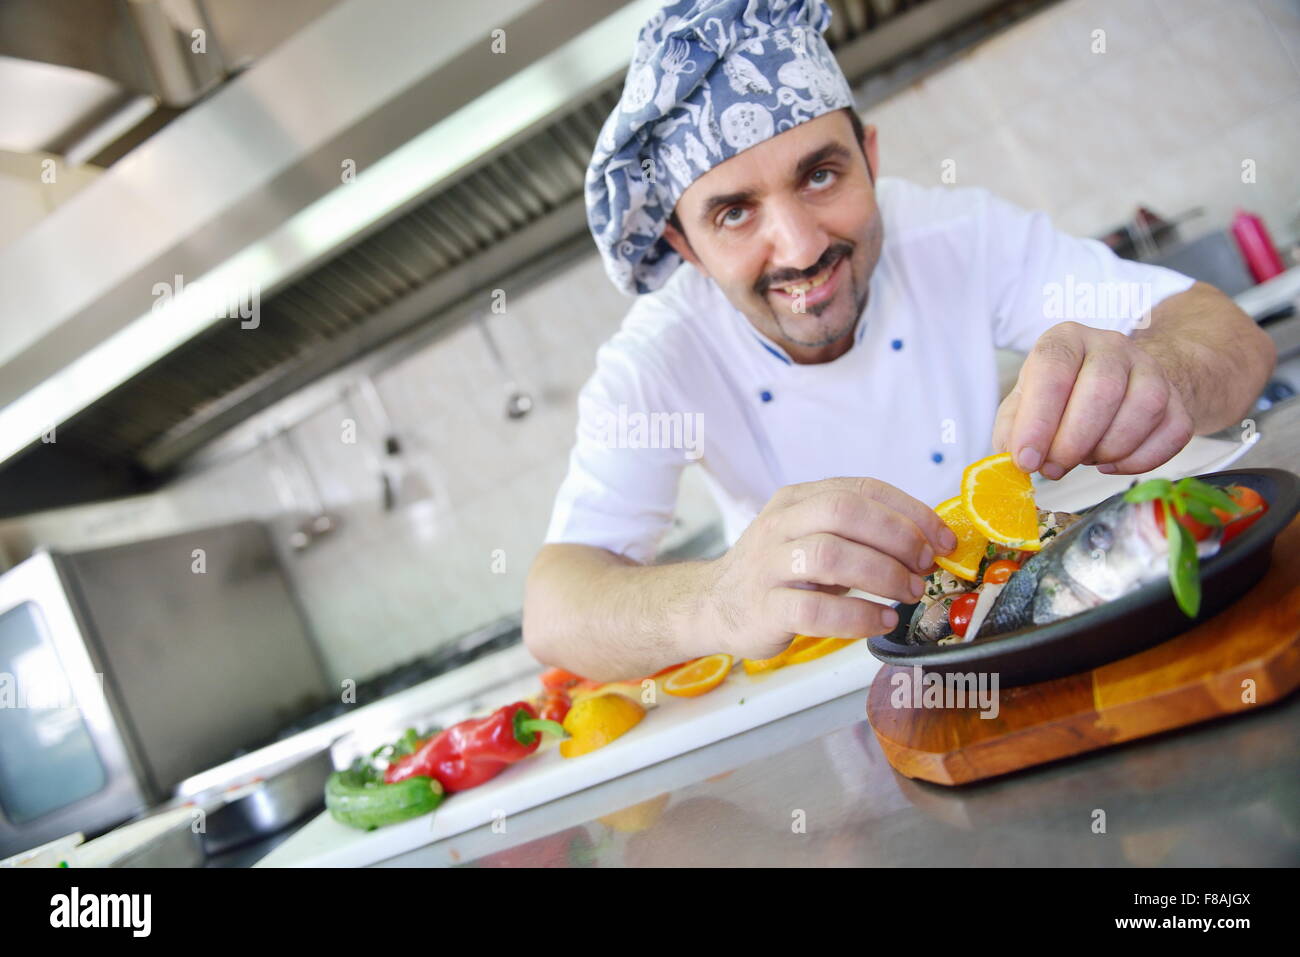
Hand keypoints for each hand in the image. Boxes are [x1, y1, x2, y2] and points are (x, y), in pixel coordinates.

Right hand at [698, 477, 957, 659]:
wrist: (714, 604)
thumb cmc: (779, 571)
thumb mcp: (812, 536)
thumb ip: (858, 533)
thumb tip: (928, 541)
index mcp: (798, 499)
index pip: (861, 489)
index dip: (910, 511)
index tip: (942, 539)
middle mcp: (780, 524)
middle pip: (844, 513)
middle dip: (897, 538)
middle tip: (925, 566)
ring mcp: (768, 566)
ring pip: (830, 557)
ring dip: (882, 575)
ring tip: (909, 594)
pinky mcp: (764, 608)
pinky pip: (815, 609)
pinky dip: (858, 616)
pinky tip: (881, 621)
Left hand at [992, 321, 1193, 479]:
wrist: (1118, 385)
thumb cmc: (1061, 396)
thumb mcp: (1024, 403)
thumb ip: (1012, 429)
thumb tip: (1014, 458)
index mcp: (1066, 340)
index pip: (1053, 369)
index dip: (1038, 420)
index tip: (1027, 460)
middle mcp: (1111, 345)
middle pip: (1102, 389)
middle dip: (1073, 441)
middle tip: (1055, 468)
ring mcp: (1150, 368)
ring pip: (1144, 408)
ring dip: (1109, 449)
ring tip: (1085, 459)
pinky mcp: (1177, 398)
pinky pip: (1173, 431)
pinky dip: (1140, 459)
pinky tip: (1112, 463)